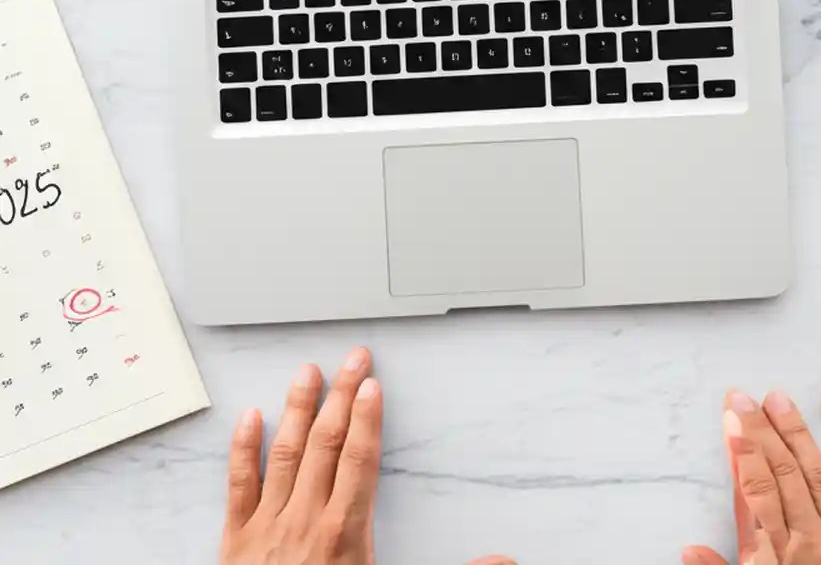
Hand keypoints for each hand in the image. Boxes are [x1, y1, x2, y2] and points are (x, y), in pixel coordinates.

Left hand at [219, 347, 515, 564]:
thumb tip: (502, 560)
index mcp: (344, 534)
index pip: (359, 461)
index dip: (367, 419)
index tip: (372, 385)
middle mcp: (305, 522)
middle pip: (327, 444)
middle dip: (341, 396)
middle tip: (352, 360)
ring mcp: (267, 527)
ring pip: (285, 454)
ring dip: (297, 410)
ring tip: (308, 373)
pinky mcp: (236, 540)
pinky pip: (238, 484)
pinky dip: (243, 448)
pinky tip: (251, 417)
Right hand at [683, 391, 820, 564]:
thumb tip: (689, 550)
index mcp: (778, 556)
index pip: (754, 490)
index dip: (741, 449)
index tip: (731, 416)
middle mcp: (811, 542)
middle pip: (783, 475)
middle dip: (763, 431)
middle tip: (746, 396)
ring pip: (820, 480)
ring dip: (800, 439)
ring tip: (783, 403)